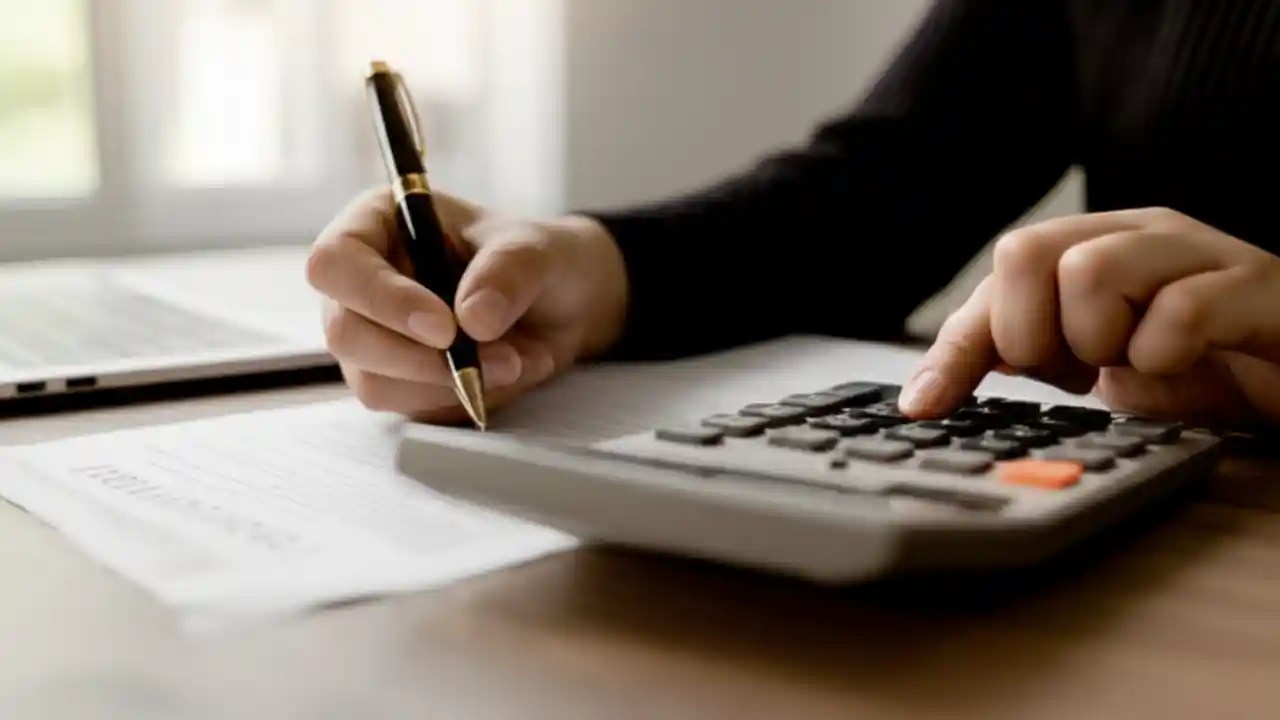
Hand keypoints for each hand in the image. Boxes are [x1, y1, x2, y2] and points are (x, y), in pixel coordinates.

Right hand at [306, 186, 627, 422]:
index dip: (382, 299)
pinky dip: (464, 400)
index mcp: (376, 225)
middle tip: (497, 359)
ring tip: (518, 361)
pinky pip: (412, 409)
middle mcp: (360, 284)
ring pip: (376, 383)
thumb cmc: (536, 258)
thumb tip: (472, 319)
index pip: (336, 262)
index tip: (444, 328)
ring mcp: (372, 338)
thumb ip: (507, 273)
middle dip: (420, 359)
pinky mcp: (396, 383)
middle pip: (346, 334)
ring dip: (451, 384)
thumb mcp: (536, 249)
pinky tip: (506, 373)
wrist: (562, 304)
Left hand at [899, 207, 1279, 427]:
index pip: (997, 274)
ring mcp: (1199, 253)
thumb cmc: (1199, 363)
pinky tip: (1182, 366)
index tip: (923, 407)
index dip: (955, 346)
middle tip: (1079, 370)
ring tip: (1136, 364)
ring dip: (1098, 341)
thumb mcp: (1095, 364)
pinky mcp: (1257, 287)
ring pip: (1091, 269)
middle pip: (1025, 252)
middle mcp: (1139, 234)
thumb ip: (1021, 355)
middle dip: (1031, 336)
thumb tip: (926, 393)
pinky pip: (1181, 309)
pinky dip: (1165, 354)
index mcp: (1092, 244)